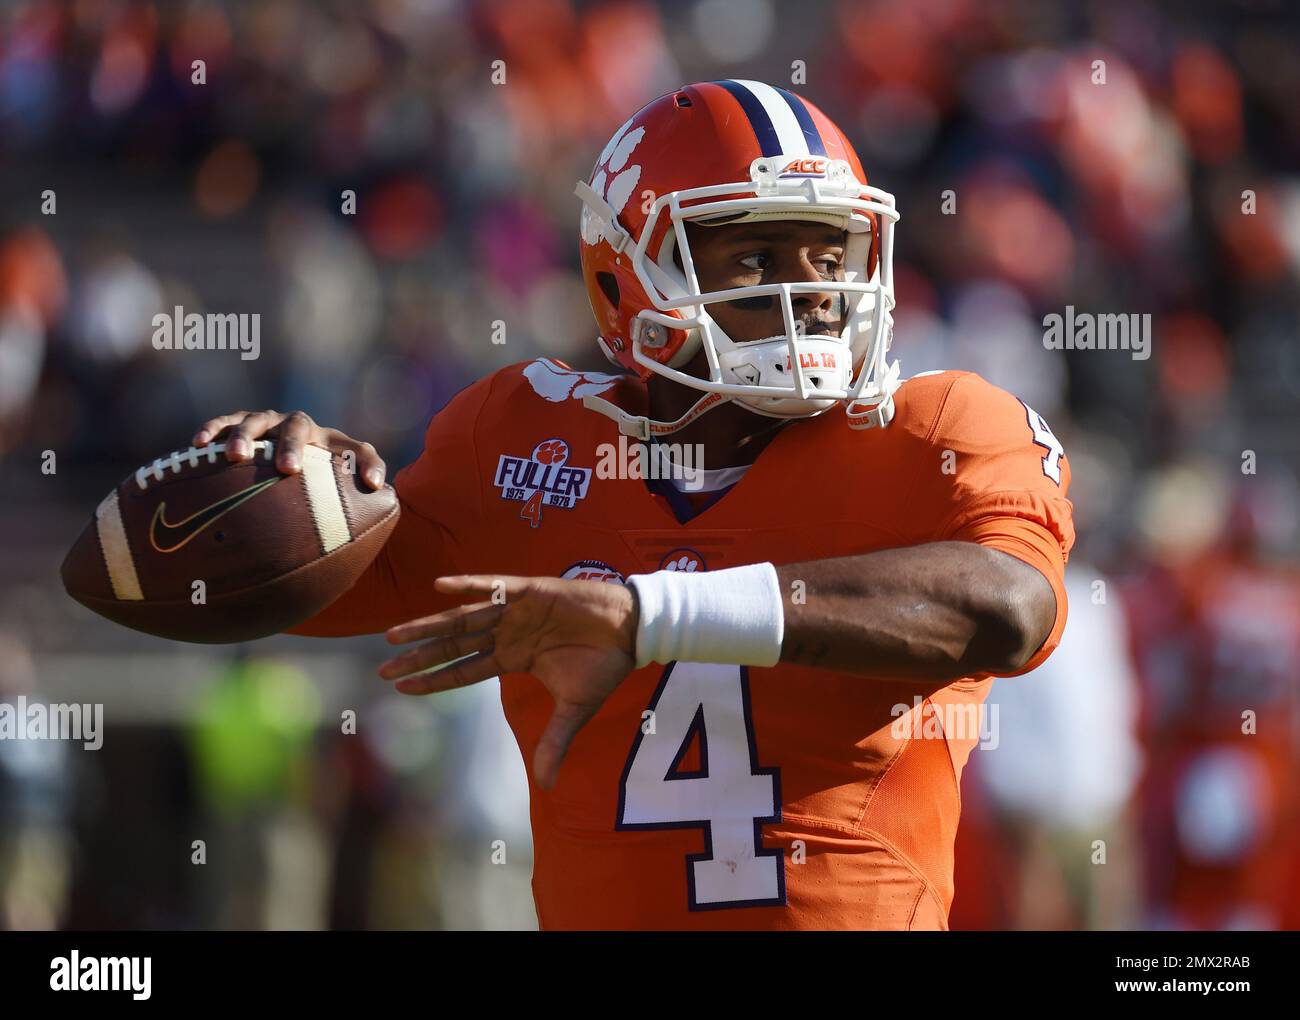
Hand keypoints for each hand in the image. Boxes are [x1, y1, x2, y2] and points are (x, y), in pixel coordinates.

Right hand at [192, 410, 386, 489]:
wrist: (278, 471)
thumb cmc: (311, 487)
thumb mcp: (339, 490)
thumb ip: (358, 492)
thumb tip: (374, 493)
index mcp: (330, 443)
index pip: (354, 447)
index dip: (366, 462)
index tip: (369, 485)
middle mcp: (298, 427)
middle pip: (298, 426)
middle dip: (292, 446)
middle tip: (287, 470)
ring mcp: (267, 423)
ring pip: (257, 420)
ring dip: (247, 435)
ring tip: (235, 457)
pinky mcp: (237, 425)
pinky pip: (223, 423)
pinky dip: (212, 430)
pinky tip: (197, 444)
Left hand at [379, 575, 639, 788]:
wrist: (632, 630)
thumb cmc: (604, 665)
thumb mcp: (574, 709)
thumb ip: (555, 742)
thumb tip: (545, 785)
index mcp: (513, 657)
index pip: (464, 670)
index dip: (433, 680)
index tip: (401, 689)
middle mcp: (506, 633)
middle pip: (452, 645)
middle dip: (418, 657)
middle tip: (382, 668)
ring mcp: (515, 611)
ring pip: (462, 619)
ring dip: (428, 626)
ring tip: (393, 634)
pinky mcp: (529, 591)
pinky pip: (494, 587)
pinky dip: (469, 586)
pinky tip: (439, 587)